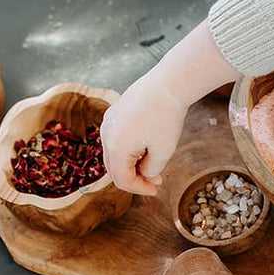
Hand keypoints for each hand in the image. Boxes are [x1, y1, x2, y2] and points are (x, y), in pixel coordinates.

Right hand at [101, 20, 240, 194]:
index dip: (139, 189)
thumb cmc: (166, 118)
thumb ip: (150, 170)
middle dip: (134, 178)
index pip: (121, 179)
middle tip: (155, 181)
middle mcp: (106, 135)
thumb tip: (144, 174)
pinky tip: (147, 149)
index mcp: (115, 147)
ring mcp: (108, 123)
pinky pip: (117, 139)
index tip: (155, 190)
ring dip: (132, 164)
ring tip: (154, 166)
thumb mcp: (163, 152)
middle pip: (114, 168)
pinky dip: (130, 149)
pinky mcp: (115, 113)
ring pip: (115, 154)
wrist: (168, 84)